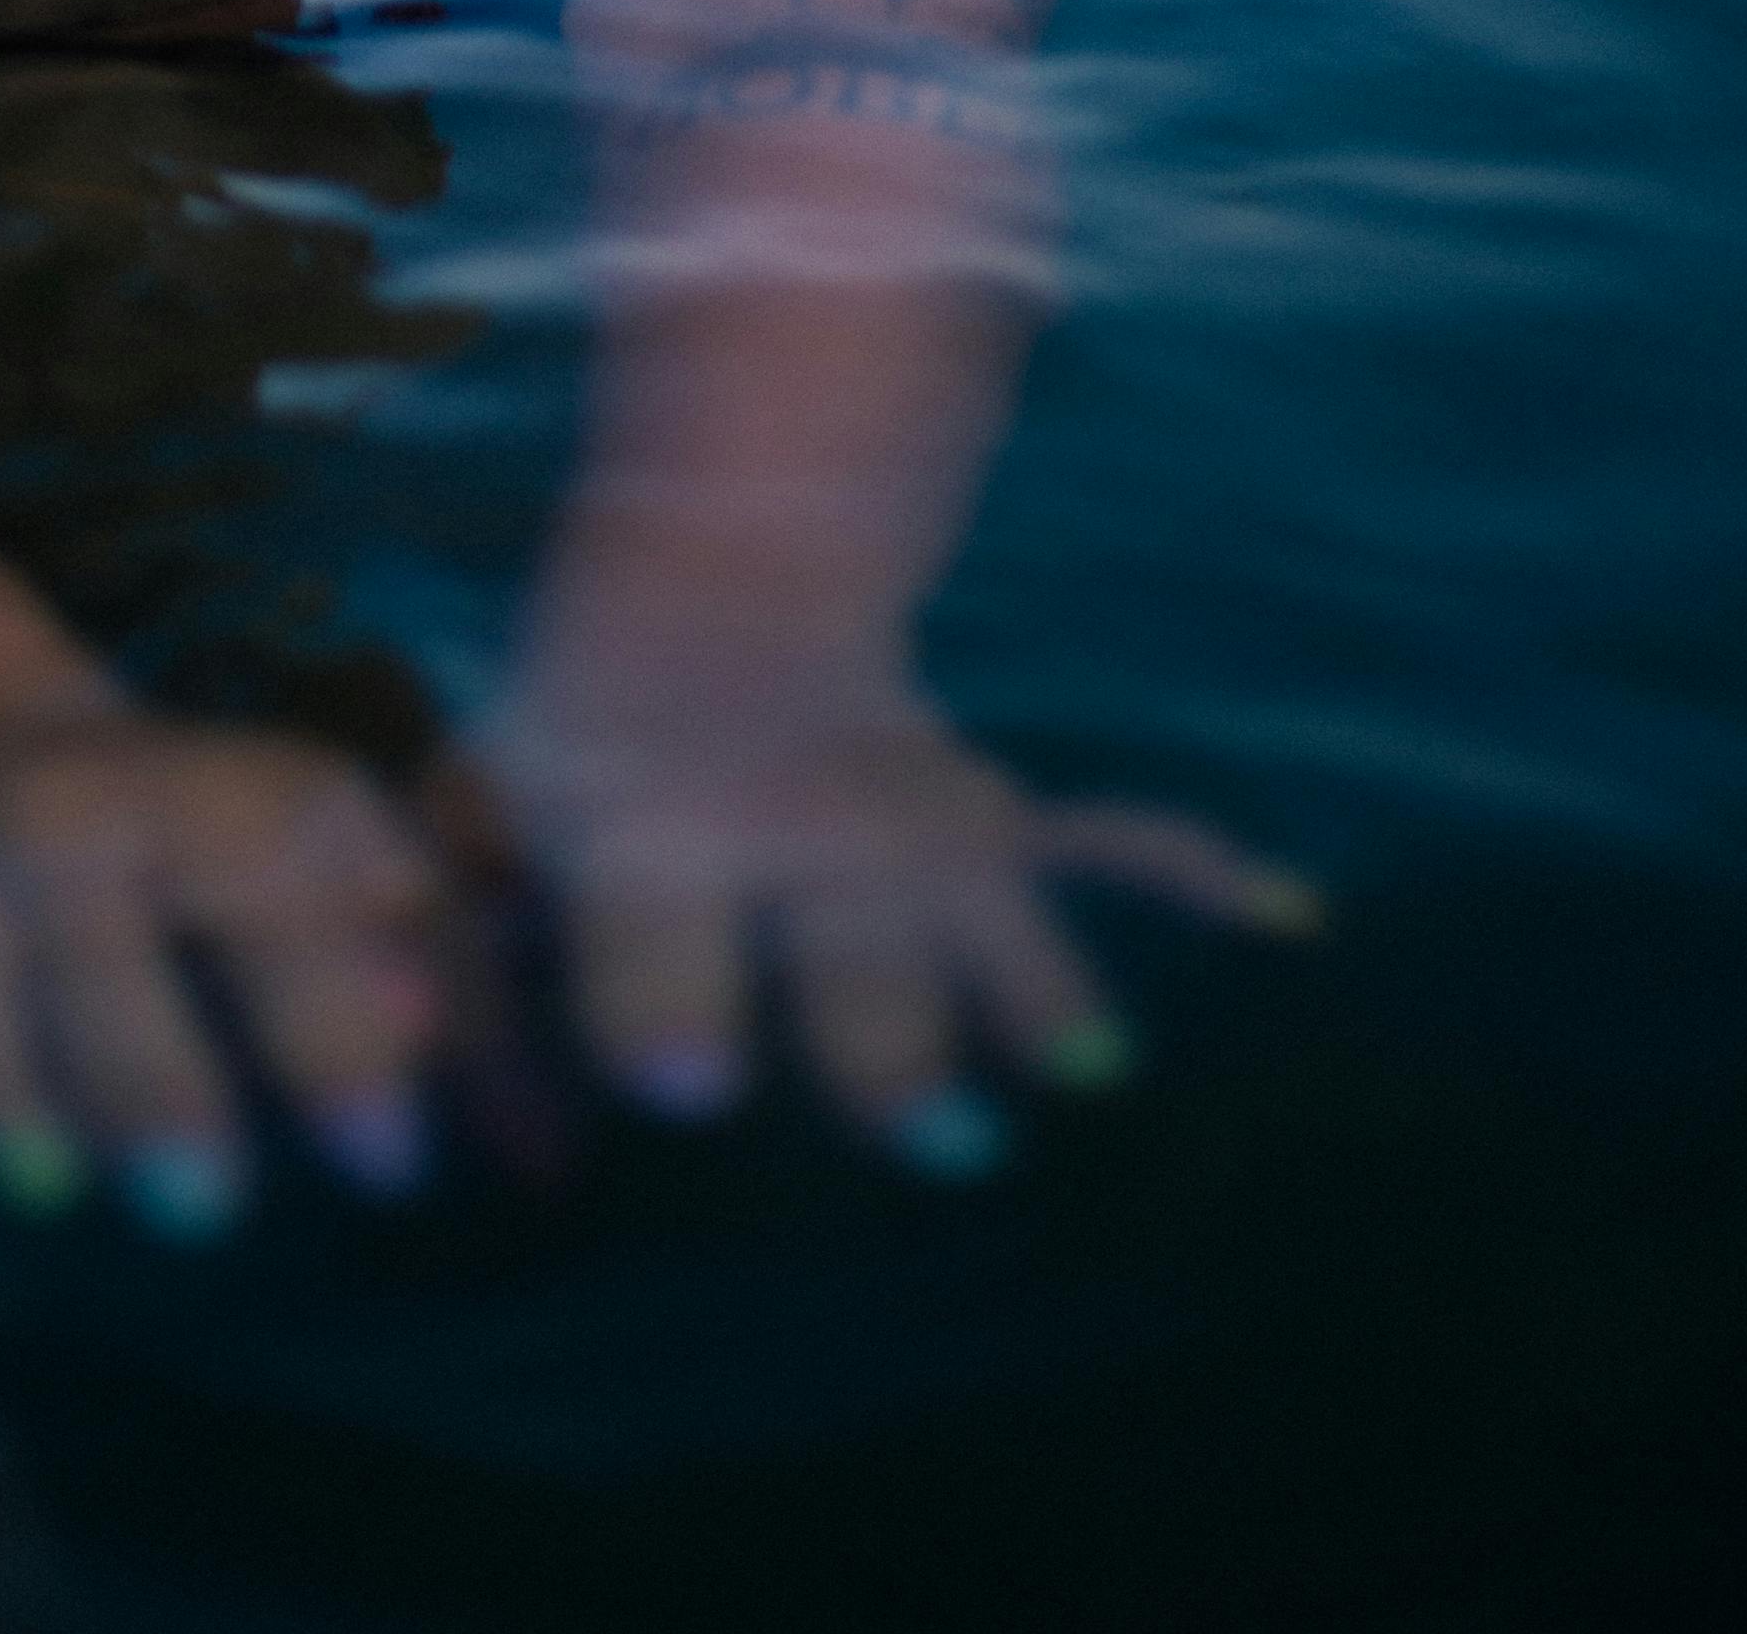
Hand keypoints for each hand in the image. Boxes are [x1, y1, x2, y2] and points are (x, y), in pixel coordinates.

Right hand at [0, 704, 442, 1233]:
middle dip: (153, 1058)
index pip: (271, 877)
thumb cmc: (112, 763)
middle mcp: (40, 807)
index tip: (395, 1157)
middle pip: (99, 925)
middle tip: (215, 1204)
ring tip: (52, 1186)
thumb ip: (385, 947)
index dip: (335, 1006)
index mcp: (168, 778)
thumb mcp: (258, 817)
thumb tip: (504, 1102)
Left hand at [466, 661, 1316, 1173]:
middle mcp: (777, 826)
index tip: (684, 1083)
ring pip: (971, 907)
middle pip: (838, 948)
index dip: (656, 1005)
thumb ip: (469, 1001)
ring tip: (1080, 1074)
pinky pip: (1092, 838)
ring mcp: (893, 821)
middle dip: (879, 1037)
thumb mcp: (483, 838)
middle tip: (925, 1135)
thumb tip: (465, 1173)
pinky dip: (1183, 866)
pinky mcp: (978, 814)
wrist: (714, 574)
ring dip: (1027, 993)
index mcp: (639, 834)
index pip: (641, 935)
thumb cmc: (578, 742)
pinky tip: (1280, 910)